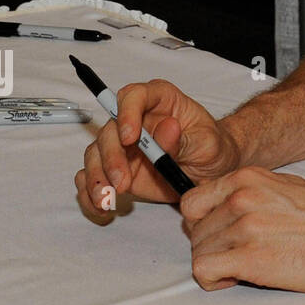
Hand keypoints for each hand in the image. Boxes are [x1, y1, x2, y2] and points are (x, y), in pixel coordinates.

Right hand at [75, 78, 240, 221]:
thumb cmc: (212, 148)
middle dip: (111, 158)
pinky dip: (91, 194)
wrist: (212, 170)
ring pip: (95, 154)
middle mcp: (136, 119)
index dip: (127, 113)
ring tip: (108, 202)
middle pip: (110, 130)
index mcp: (161, 100)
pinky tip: (102, 208)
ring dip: (97, 179)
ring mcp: (122, 145)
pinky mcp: (115, 168)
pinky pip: (93, 177)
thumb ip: (185, 140)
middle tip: (122, 184)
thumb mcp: (208, 144)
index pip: (135, 95)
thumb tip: (166, 128)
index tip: (130, 138)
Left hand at [180, 166, 304, 292]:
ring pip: (198, 252)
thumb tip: (223, 205)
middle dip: (211, 246)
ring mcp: (246, 227)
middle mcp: (242, 198)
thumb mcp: (283, 187)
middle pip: (194, 231)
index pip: (192, 201)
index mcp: (248, 178)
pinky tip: (237, 277)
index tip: (216, 233)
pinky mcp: (250, 258)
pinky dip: (215, 280)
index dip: (200, 223)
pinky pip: (204, 271)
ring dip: (216, 264)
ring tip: (243, 265)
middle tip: (235, 253)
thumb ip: (249, 192)